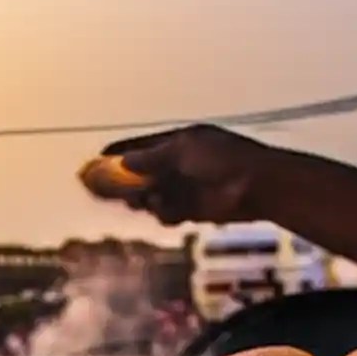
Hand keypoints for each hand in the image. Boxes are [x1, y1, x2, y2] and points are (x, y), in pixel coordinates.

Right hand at [92, 124, 274, 225]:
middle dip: (127, 182)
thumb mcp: (183, 150)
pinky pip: (170, 213)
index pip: (144, 146)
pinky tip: (167, 211)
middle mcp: (183, 164)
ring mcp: (189, 187)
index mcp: (182, 142)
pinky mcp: (196, 210)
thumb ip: (152, 157)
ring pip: (155, 196)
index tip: (98, 160)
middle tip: (104, 190)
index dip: (121, 153)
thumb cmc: (226, 160)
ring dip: (146, 199)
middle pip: (145, 173)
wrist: (258, 186)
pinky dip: (166, 213)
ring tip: (138, 201)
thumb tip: (124, 161)